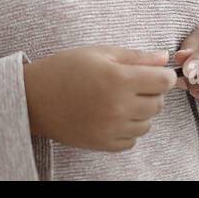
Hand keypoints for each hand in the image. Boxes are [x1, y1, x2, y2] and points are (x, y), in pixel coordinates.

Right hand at [23, 46, 178, 151]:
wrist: (34, 98)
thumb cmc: (66, 69)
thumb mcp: (100, 53)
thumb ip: (136, 56)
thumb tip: (164, 58)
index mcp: (119, 79)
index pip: (164, 82)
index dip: (163, 75)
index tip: (156, 73)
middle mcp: (118, 106)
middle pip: (158, 104)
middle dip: (153, 92)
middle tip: (136, 84)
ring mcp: (111, 128)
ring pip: (147, 124)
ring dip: (142, 112)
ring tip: (122, 100)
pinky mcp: (102, 144)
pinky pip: (131, 141)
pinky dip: (129, 129)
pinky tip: (114, 116)